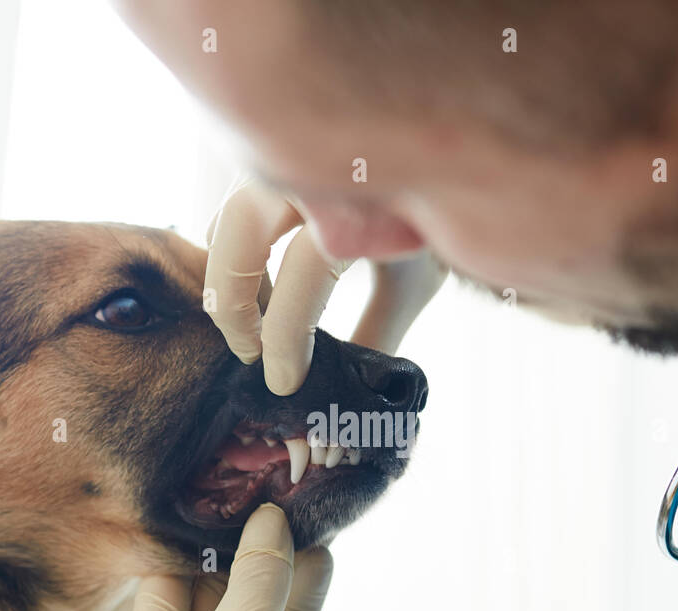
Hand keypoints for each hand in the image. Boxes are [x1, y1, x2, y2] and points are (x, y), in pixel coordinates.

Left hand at [114, 503, 351, 610]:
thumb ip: (254, 581)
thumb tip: (270, 516)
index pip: (164, 574)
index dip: (193, 530)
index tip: (227, 484)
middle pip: (214, 588)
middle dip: (245, 543)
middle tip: (278, 487)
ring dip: (282, 568)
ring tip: (310, 513)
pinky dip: (303, 601)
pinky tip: (325, 559)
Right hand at [204, 173, 446, 394]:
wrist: (450, 156)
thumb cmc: (433, 222)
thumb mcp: (411, 282)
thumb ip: (375, 332)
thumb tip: (347, 392)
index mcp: (354, 201)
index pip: (300, 278)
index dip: (284, 340)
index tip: (283, 381)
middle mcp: (310, 167)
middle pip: (235, 238)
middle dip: (233, 305)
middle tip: (248, 353)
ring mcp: (286, 152)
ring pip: (227, 218)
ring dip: (230, 273)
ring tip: (257, 320)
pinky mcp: (273, 156)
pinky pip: (234, 202)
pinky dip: (235, 244)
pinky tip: (260, 281)